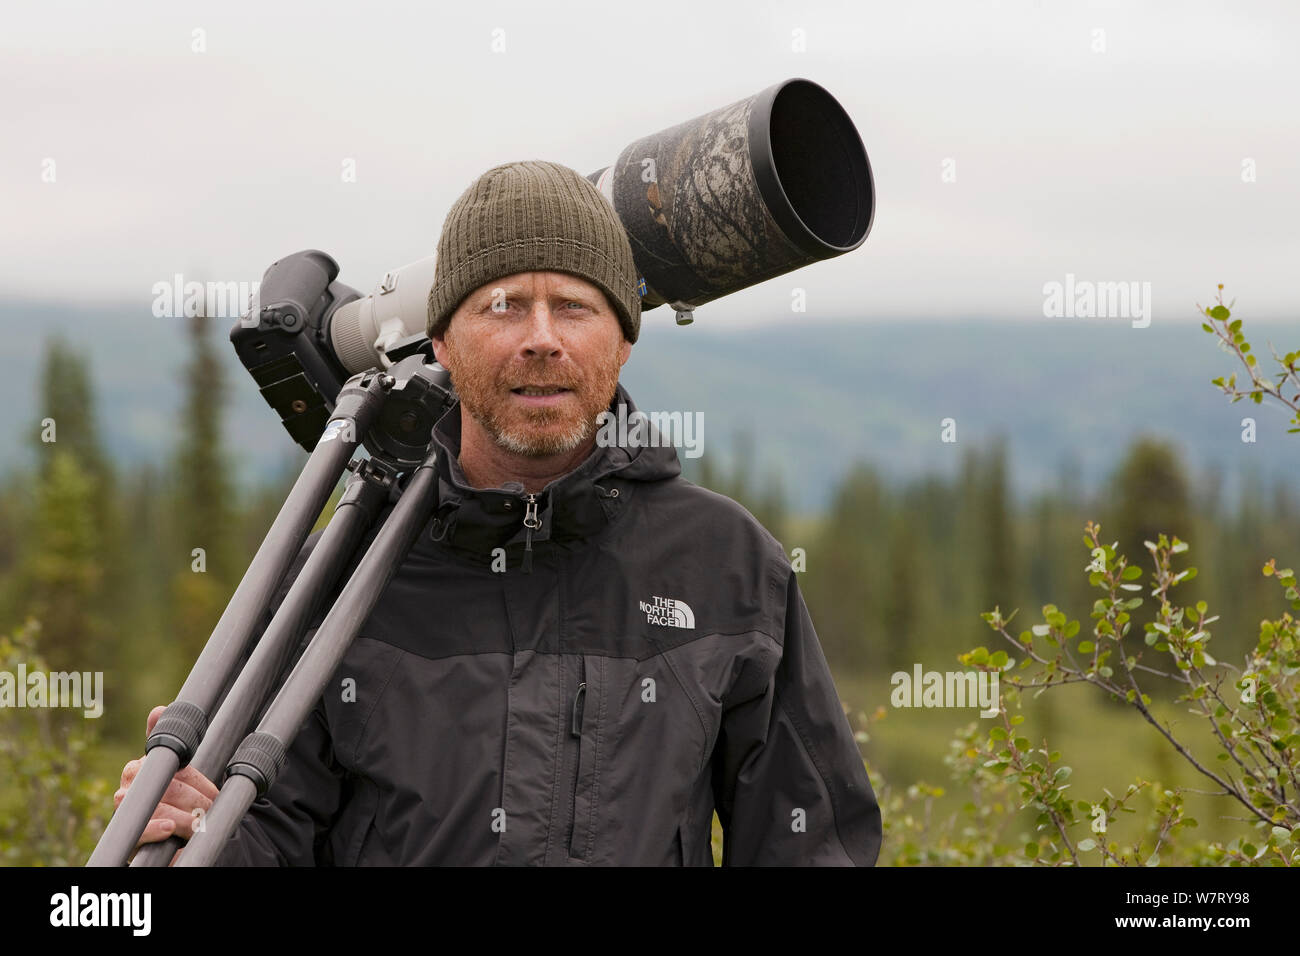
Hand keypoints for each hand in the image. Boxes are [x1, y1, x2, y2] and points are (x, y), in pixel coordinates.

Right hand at [115, 704, 218, 856]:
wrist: (170, 842)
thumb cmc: (175, 803)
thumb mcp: (178, 774)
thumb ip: (167, 743)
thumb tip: (158, 709)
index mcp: (140, 768)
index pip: (169, 767)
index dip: (194, 781)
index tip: (207, 790)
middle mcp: (128, 787)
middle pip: (168, 788)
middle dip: (196, 801)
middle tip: (211, 811)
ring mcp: (124, 812)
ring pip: (157, 807)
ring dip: (184, 817)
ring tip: (199, 824)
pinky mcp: (126, 836)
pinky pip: (138, 829)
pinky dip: (154, 829)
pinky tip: (167, 829)